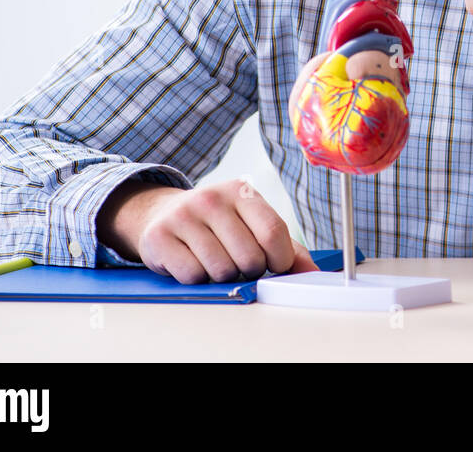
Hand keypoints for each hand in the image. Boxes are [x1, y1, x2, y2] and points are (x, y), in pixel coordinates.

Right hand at [97, 178, 318, 284]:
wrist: (163, 214)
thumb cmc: (219, 226)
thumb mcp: (253, 227)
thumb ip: (287, 249)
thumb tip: (312, 274)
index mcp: (243, 192)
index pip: (273, 232)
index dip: (280, 260)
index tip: (274, 266)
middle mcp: (212, 198)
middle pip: (249, 257)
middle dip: (250, 271)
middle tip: (239, 263)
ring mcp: (184, 215)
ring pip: (221, 270)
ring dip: (223, 277)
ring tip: (215, 262)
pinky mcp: (160, 236)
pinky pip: (192, 276)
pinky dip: (197, 280)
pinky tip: (193, 263)